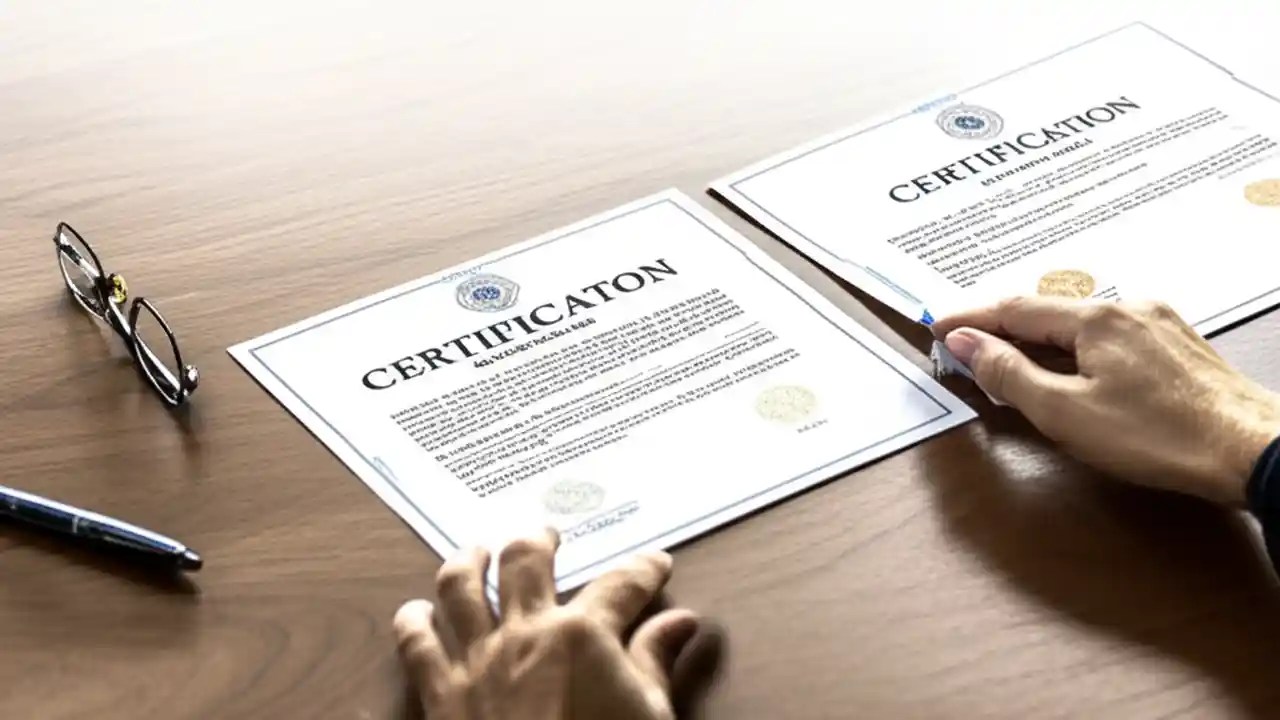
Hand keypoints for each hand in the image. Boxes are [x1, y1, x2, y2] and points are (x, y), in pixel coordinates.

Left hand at [393, 529, 699, 719]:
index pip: (622, 583)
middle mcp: (526, 632)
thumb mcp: (649, 716)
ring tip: (476, 550)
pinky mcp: (440, 693)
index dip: (644, 568)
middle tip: (547, 533)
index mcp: (584, 633)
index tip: (655, 562)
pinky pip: (415, 644)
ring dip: (468, 560)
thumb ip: (655, 662)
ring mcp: (477, 659)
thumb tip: (682, 623)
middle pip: (526, 560)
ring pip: (460, 585)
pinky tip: (414, 610)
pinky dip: (412, 621)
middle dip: (539, 538)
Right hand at [933, 297, 1279, 505]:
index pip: (1013, 308)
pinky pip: (1109, 337)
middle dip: (1001, 328)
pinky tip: (1073, 371)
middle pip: (1046, 312)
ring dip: (1039, 340)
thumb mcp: (1064, 412)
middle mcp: (1127, 309)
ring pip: (1080, 325)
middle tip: (965, 347)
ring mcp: (1157, 325)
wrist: (1252, 450)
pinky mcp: (1177, 348)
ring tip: (1012, 361)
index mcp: (1095, 318)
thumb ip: (1008, 373)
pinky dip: (1076, 349)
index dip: (970, 319)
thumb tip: (966, 343)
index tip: (938, 328)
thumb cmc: (1161, 437)